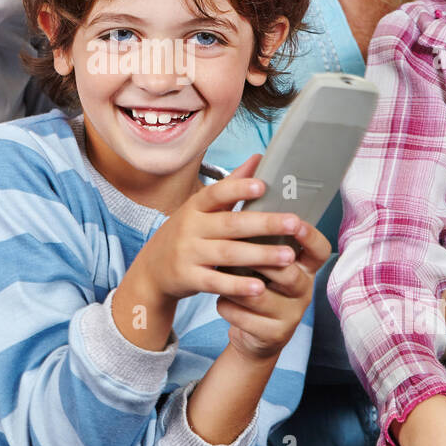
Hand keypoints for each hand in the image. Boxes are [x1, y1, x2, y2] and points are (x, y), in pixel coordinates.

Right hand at [141, 153, 326, 319]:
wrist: (152, 270)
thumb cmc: (186, 233)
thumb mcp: (201, 208)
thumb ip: (231, 185)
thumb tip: (259, 157)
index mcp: (195, 206)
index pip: (216, 192)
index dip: (238, 188)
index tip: (262, 186)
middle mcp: (190, 227)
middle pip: (230, 224)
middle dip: (264, 224)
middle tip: (293, 223)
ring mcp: (187, 253)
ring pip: (227, 254)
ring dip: (260, 255)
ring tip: (288, 257)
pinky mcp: (188, 278)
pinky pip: (216, 282)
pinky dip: (238, 285)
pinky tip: (260, 287)